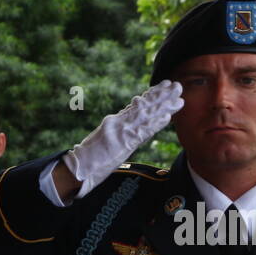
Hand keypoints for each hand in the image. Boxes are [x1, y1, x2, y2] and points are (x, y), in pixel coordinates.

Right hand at [59, 80, 182, 199]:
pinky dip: (156, 124)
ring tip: (178, 98)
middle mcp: (117, 122)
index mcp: (113, 121)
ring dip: (164, 107)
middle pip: (143, 107)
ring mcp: (119, 132)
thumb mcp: (103, 142)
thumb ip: (116, 134)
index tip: (164, 86)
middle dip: (161, 96)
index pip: (136, 106)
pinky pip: (142, 133)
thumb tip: (129, 130)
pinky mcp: (121, 143)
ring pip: (145, 116)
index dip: (151, 95)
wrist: (76, 168)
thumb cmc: (87, 159)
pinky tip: (167, 117)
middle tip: (177, 85)